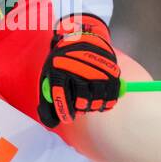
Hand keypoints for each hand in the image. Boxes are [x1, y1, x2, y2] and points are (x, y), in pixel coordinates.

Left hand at [37, 13, 121, 127]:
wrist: (83, 37)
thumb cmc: (63, 62)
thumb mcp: (49, 75)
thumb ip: (48, 101)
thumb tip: (53, 124)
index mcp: (58, 67)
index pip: (61, 97)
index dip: (65, 112)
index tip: (69, 119)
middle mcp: (78, 66)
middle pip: (82, 100)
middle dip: (81, 109)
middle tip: (80, 109)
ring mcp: (96, 68)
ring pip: (97, 98)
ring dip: (93, 106)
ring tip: (89, 104)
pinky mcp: (111, 69)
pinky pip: (112, 94)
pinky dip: (108, 102)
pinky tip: (102, 102)